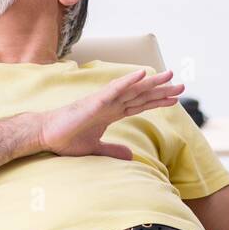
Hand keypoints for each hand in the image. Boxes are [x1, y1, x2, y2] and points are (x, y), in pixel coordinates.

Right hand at [34, 69, 183, 160]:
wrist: (46, 135)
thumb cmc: (67, 138)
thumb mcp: (96, 148)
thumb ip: (113, 150)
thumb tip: (131, 155)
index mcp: (111, 112)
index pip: (140, 105)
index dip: (158, 101)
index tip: (175, 98)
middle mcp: (110, 103)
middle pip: (141, 94)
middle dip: (162, 90)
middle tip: (182, 84)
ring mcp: (103, 100)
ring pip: (133, 88)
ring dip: (152, 82)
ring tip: (170, 75)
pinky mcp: (95, 101)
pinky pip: (115, 88)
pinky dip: (129, 81)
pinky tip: (142, 74)